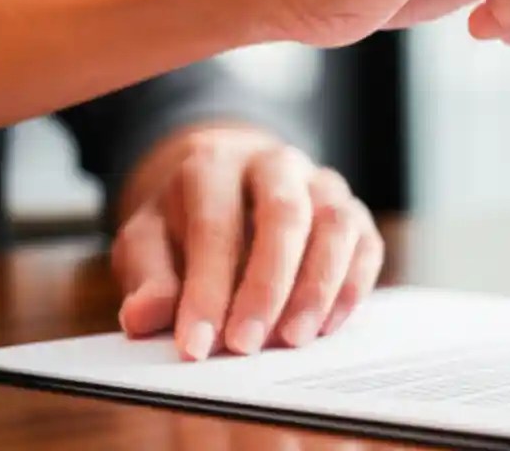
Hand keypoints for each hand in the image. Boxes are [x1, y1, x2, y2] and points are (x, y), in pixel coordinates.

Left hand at [111, 125, 382, 360]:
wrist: (227, 183)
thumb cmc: (185, 220)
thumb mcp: (148, 243)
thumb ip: (148, 278)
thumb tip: (143, 317)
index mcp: (214, 162)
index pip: (214, 225)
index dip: (206, 290)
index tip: (196, 346)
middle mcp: (276, 163)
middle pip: (284, 215)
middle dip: (267, 287)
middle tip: (247, 345)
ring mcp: (322, 183)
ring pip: (335, 225)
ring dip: (317, 288)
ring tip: (293, 339)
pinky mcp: (354, 211)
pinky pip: (366, 244)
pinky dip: (351, 287)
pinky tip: (327, 326)